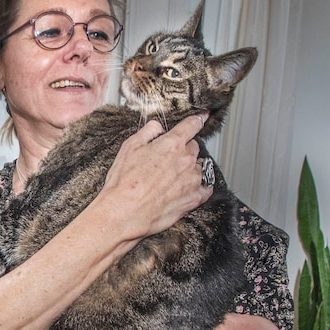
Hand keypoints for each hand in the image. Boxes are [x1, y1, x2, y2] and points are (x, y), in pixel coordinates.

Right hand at [98, 116, 210, 239]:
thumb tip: (157, 126)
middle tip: (168, 159)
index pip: (191, 126)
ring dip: (189, 169)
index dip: (197, 120)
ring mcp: (192, 180)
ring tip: (171, 178)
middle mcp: (186, 160)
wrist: (125, 212)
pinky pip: (205, 189)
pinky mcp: (194, 199)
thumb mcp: (129, 148)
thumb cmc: (124, 182)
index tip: (202, 117)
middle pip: (194, 148)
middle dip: (184, 150)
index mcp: (171, 144)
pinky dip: (201, 187)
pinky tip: (190, 188)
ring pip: (199, 167)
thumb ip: (147, 132)